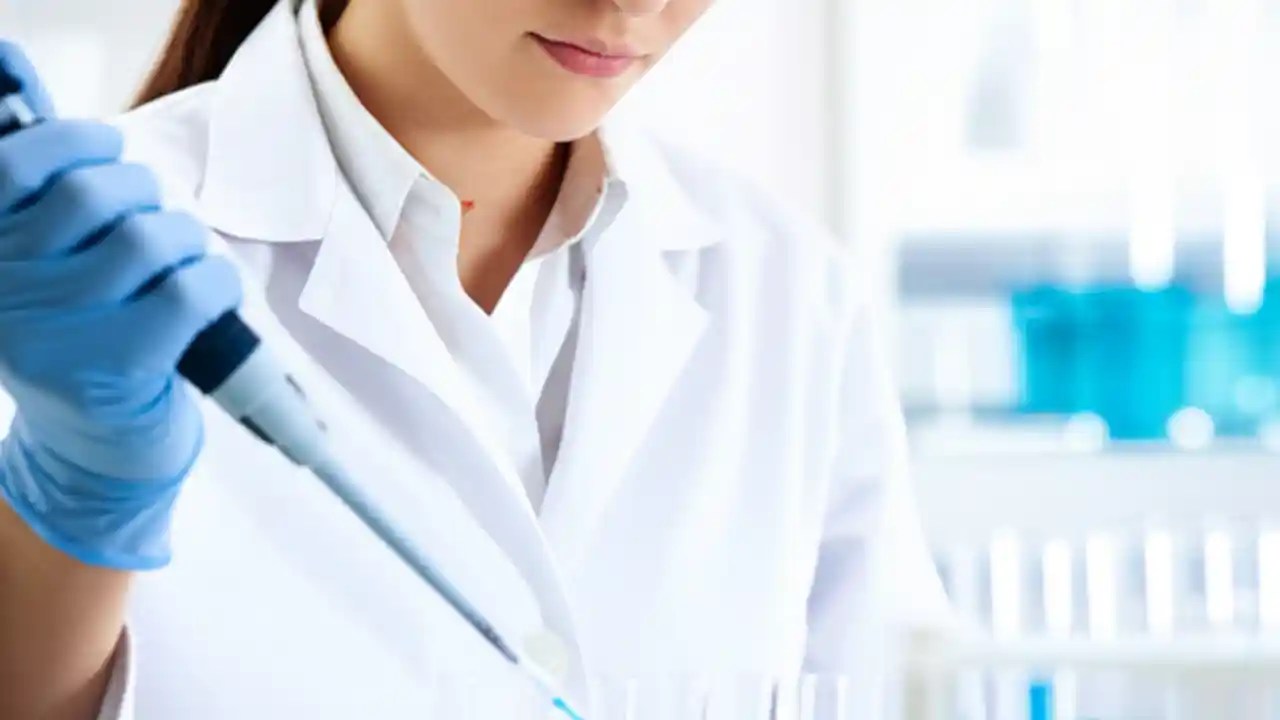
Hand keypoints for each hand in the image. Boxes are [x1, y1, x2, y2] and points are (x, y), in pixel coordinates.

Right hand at [0, 42, 241, 568]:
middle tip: (156, 226)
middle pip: (97, 195)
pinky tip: (213, 296)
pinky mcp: (117, 364)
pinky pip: (193, 288)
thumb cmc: (85, 341)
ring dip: (188, 242)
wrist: (97, 454)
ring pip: (152, 238)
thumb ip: (49, 206)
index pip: (14, 167)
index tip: (108, 147)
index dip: (73, 141)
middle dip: (146, 196)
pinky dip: (220, 282)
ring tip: (184, 267)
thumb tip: (62, 108)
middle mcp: (10, 290)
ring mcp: (60, 330)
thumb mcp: (47, 273)